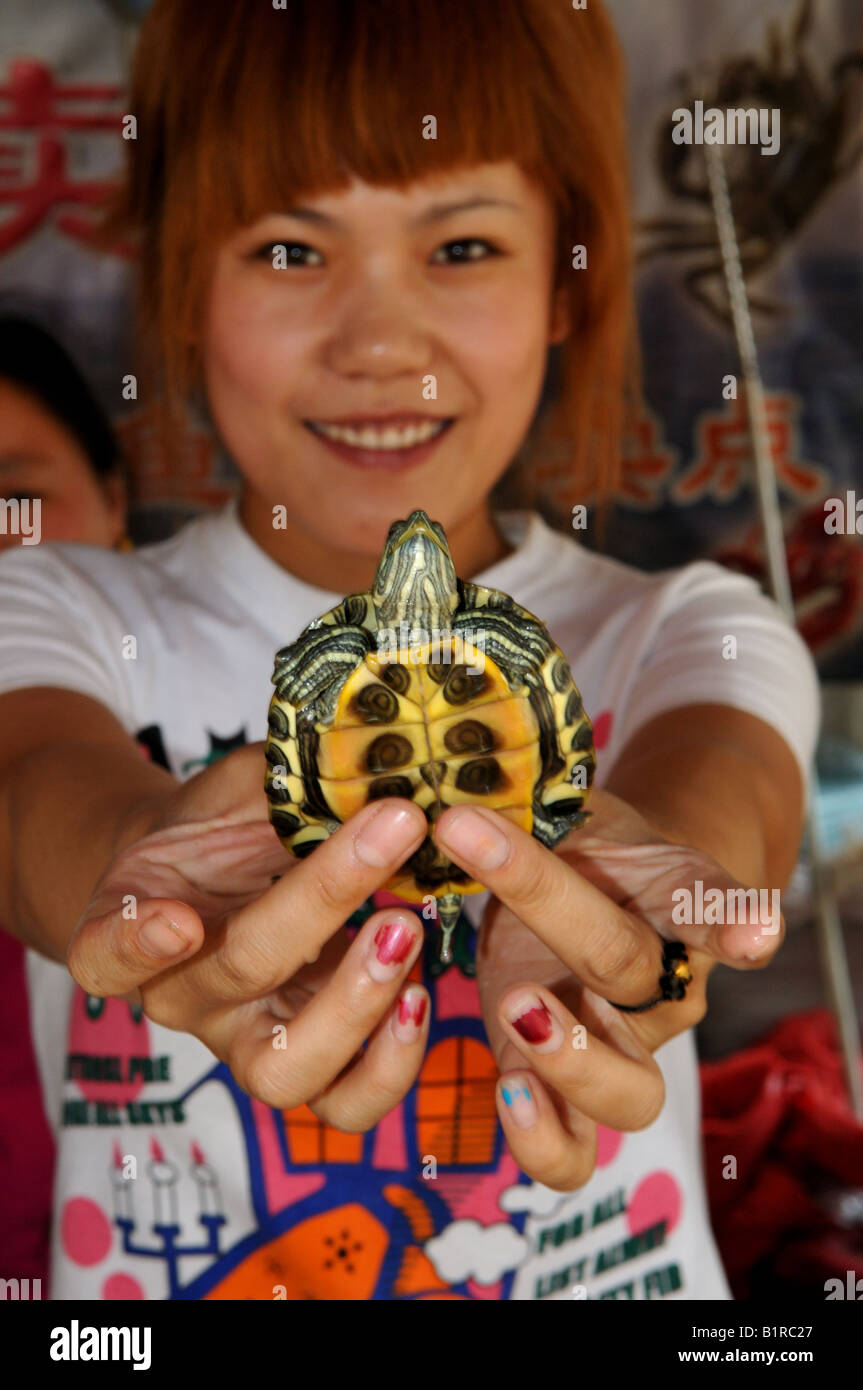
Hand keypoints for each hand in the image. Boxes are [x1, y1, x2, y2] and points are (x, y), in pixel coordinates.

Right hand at [67, 745, 430, 1128]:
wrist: (219, 886)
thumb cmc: (216, 837)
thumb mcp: (228, 794)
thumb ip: (273, 783)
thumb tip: (358, 753)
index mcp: (132, 927)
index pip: (103, 956)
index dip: (134, 945)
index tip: (178, 920)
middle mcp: (184, 998)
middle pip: (236, 973)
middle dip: (320, 901)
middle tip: (387, 836)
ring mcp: (247, 1040)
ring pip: (286, 1072)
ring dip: (357, 1003)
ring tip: (404, 927)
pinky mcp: (309, 1063)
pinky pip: (346, 1101)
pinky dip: (392, 1060)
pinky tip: (420, 991)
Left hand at [433, 789, 784, 1190]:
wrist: (598, 891)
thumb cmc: (591, 849)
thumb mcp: (576, 808)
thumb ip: (539, 807)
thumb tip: (465, 799)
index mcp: (672, 897)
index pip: (704, 898)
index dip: (729, 917)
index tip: (754, 930)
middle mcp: (660, 980)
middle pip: (628, 965)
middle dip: (551, 912)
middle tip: (491, 867)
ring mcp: (619, 1044)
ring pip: (630, 1091)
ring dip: (573, 1059)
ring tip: (517, 1009)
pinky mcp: (561, 1087)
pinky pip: (573, 1149)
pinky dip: (542, 1136)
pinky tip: (507, 1095)